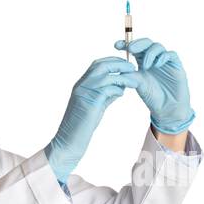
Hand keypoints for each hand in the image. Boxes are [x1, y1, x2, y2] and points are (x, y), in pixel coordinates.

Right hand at [45, 57, 140, 182]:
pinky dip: (117, 89)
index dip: (113, 61)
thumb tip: (120, 88)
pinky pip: (107, 90)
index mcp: (81, 84)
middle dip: (119, 64)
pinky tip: (122, 94)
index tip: (125, 66)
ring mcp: (84, 93)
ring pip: (106, 76)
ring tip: (134, 82)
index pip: (97, 64)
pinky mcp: (89, 103)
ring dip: (122, 77)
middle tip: (133, 69)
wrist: (69, 141)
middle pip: (101, 65)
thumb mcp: (95, 106)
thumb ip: (106, 96)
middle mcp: (81, 85)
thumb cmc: (82, 126)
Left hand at [113, 38, 194, 133]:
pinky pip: (171, 55)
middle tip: (130, 49)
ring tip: (145, 65)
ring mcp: (165, 61)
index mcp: (142, 61)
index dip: (125, 43)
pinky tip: (157, 64)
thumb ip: (130, 74)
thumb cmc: (152, 97)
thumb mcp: (137, 84)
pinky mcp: (176, 65)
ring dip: (150, 53)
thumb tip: (119, 66)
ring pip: (158, 47)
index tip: (116, 46)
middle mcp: (154, 58)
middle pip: (146, 43)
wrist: (167, 109)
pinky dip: (163, 57)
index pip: (134, 47)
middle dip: (137, 44)